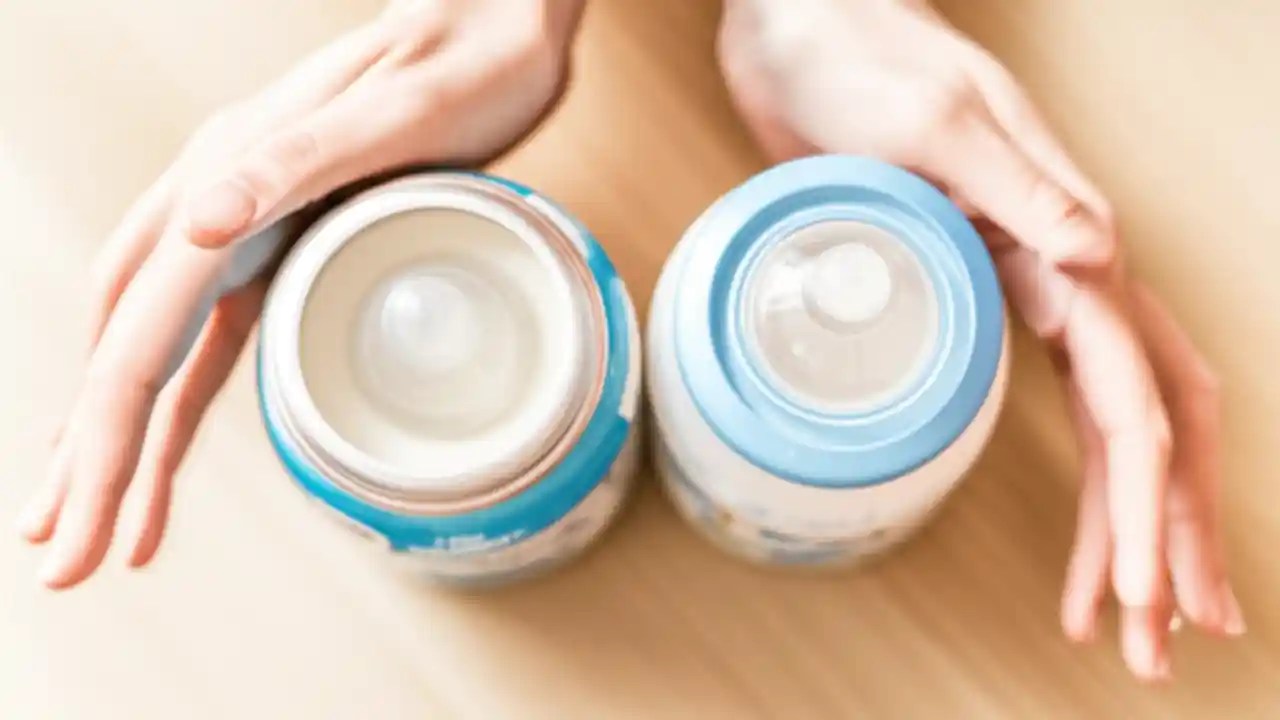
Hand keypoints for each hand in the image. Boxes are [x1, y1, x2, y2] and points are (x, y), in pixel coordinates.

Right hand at [17, 0, 583, 588]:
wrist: (501, 28)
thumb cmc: (462, 68)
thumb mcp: (392, 117)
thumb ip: (294, 164)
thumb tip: (201, 222)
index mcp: (224, 181)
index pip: (138, 338)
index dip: (104, 442)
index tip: (78, 529)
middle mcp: (215, 206)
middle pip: (126, 355)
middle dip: (94, 461)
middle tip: (65, 556)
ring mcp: (243, 225)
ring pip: (157, 354)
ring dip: (126, 441)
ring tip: (98, 522)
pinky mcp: (282, 240)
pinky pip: (212, 339)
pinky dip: (185, 405)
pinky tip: (168, 449)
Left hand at [718, 0, 1240, 679]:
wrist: (807, 29)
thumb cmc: (863, 59)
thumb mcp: (935, 124)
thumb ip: (1022, 190)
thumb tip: (1104, 260)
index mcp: (1068, 242)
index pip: (1134, 396)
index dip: (1147, 504)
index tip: (1147, 594)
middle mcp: (1068, 271)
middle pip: (1148, 427)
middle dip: (1159, 537)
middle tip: (1156, 640)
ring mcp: (1033, 285)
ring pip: (1115, 425)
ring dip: (1128, 523)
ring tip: (1124, 614)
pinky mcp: (986, 291)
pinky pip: (1061, 399)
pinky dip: (1077, 475)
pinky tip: (1081, 528)